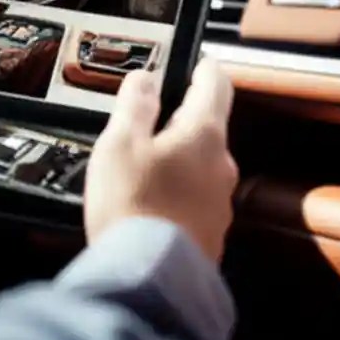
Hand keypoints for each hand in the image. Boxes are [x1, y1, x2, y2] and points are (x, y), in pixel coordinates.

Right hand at [83, 59, 237, 260]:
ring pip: (200, 166)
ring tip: (143, 166)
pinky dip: (176, 194)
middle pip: (207, 128)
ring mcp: (219, 202)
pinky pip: (194, 200)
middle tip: (152, 117)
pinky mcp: (210, 233)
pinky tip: (150, 203)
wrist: (149, 277)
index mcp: (202, 135)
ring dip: (177, 159)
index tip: (197, 62)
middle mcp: (221, 165)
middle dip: (183, 118)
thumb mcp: (119, 142)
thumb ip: (134, 105)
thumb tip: (145, 77)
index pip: (215, 85)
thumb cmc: (132, 207)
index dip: (203, 68)